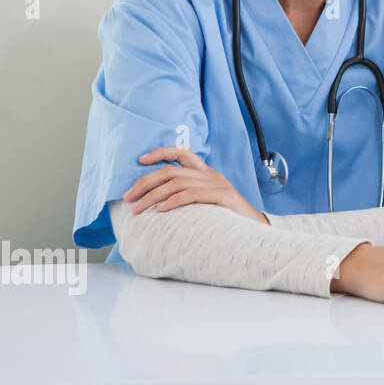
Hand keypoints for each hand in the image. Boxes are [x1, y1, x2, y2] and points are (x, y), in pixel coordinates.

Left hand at [124, 146, 267, 223]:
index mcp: (206, 173)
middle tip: (128, 197)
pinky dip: (173, 201)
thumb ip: (187, 196)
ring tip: (138, 209)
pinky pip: (193, 194)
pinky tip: (161, 211)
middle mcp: (212, 175)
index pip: (182, 152)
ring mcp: (219, 185)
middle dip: (145, 183)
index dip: (160, 152)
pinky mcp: (224, 196)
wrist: (255, 233)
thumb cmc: (225, 221)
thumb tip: (155, 202)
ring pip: (177, 182)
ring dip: (153, 195)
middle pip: (171, 171)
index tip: (140, 160)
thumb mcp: (204, 204)